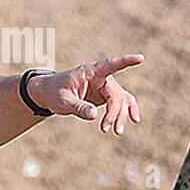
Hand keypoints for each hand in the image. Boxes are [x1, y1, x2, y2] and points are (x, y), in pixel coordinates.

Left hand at [28, 54, 143, 133]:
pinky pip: (121, 102)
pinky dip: (126, 111)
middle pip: (116, 95)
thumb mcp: (62, 101)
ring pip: (121, 100)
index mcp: (90, 72)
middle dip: (114, 113)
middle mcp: (101, 77)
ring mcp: (105, 86)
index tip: (140, 58)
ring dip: (121, 115)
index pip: (110, 65)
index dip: (126, 61)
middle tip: (106, 129)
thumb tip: (94, 116)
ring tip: (117, 132)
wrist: (49, 93)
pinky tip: (134, 119)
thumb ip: (77, 107)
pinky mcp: (106, 95)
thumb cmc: (54, 92)